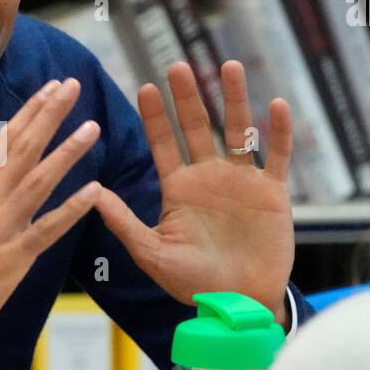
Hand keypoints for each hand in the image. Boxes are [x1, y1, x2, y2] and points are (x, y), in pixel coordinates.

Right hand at [0, 77, 100, 353]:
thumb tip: (6, 170)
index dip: (31, 112)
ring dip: (66, 153)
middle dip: (49, 115)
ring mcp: (0, 229)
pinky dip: (71, 209)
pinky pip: (46, 229)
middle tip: (73, 85)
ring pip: (37, 182)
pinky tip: (94, 191)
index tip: (52, 87)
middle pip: (22, 150)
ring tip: (92, 127)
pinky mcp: (12, 258)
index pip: (7, 142)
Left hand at [94, 61, 294, 325]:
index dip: (155, 117)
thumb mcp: (152, 253)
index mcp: (178, 188)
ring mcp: (242, 182)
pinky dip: (277, 131)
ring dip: (234, 99)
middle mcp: (208, 177)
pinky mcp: (272, 192)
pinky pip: (277, 155)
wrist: (238, 304)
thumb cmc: (192, 283)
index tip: (145, 87)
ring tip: (228, 65)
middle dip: (188, 97)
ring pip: (238, 131)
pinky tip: (275, 104)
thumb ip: (123, 222)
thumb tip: (92, 192)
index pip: (163, 144)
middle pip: (197, 127)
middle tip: (178, 65)